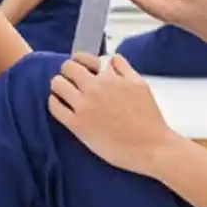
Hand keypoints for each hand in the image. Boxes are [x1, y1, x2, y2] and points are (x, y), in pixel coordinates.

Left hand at [47, 54, 182, 177]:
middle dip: (68, 73)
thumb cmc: (148, 118)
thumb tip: (110, 59)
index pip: (80, 59)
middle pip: (66, 69)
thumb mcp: (140, 85)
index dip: (78, 62)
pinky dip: (55, 103)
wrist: (151, 147)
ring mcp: (83, 106)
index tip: (81, 69)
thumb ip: (123, 68)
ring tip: (66, 94)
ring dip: (59, 86)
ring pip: (57, 85)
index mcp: (108, 77)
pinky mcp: (77, 125)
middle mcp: (94, 88)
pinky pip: (55, 107)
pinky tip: (63, 106)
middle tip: (72, 82)